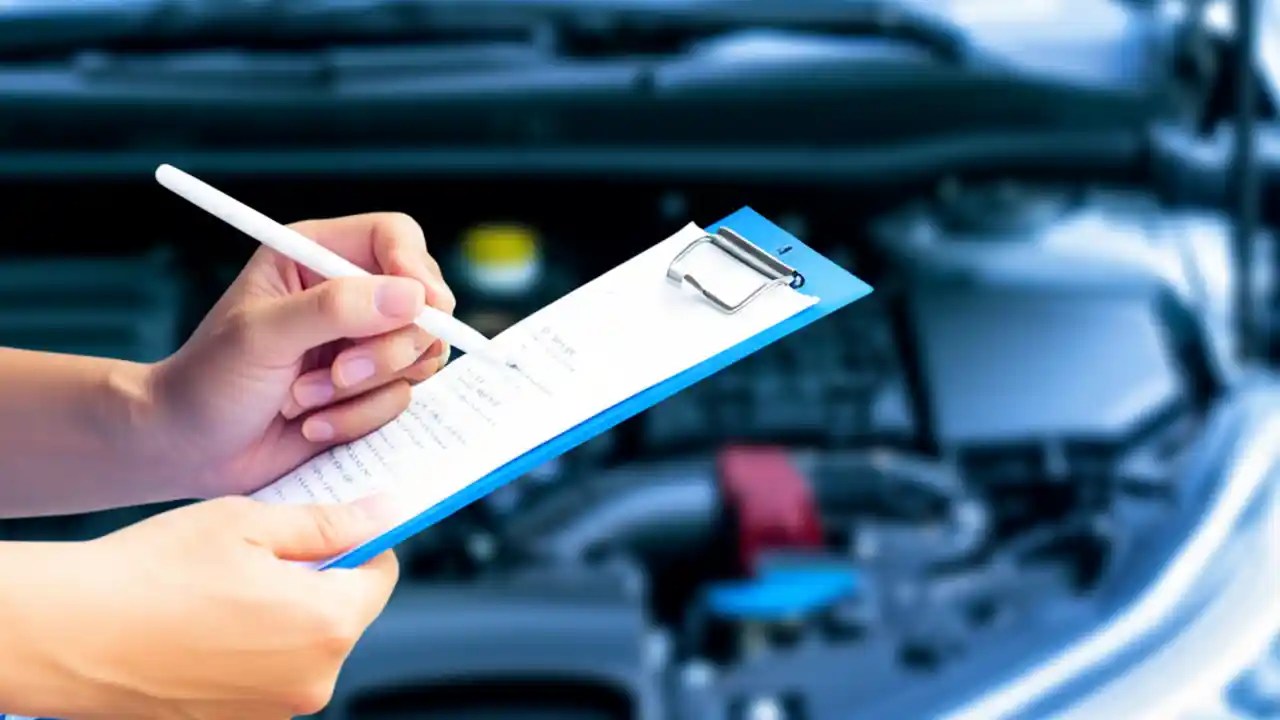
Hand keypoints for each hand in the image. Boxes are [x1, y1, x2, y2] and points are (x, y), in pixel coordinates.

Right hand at [0, 497, 398, 718]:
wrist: (69, 636)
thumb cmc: (151, 574)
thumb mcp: (249, 523)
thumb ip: (327, 523)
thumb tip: (384, 513)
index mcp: (328, 624)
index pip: (381, 573)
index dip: (358, 542)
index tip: (327, 528)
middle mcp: (313, 678)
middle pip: (345, 612)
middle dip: (316, 578)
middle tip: (259, 553)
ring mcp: (276, 708)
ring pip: (306, 643)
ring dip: (283, 613)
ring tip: (223, 588)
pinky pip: (270, 672)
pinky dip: (253, 646)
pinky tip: (207, 622)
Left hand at [148, 213, 455, 497]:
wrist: (188, 448)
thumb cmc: (208, 381)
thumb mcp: (263, 335)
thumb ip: (335, 309)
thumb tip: (411, 297)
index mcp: (316, 256)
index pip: (395, 237)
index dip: (415, 268)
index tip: (421, 307)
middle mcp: (349, 295)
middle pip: (423, 302)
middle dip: (387, 348)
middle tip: (339, 372)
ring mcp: (364, 344)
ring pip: (419, 356)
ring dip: (364, 390)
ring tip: (304, 399)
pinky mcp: (371, 390)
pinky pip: (402, 400)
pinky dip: (359, 419)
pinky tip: (312, 424)